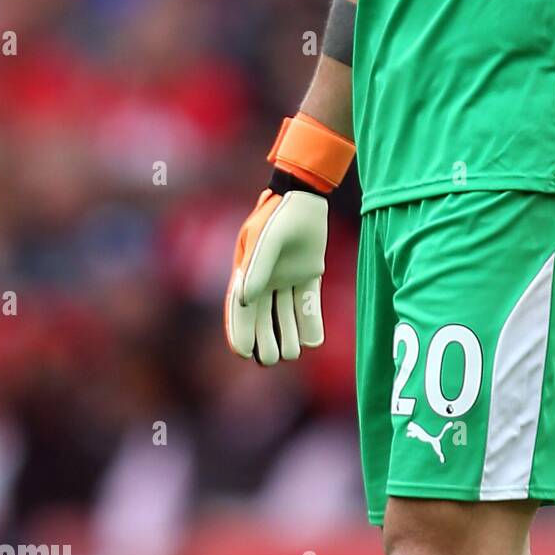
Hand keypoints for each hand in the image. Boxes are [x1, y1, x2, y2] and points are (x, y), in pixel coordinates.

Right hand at [224, 188, 328, 365]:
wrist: (306, 196)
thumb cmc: (278, 215)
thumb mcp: (265, 240)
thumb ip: (257, 268)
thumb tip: (245, 300)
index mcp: (248, 273)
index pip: (241, 309)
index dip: (239, 331)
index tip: (242, 353)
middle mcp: (266, 279)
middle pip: (263, 318)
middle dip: (265, 340)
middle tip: (269, 359)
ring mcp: (288, 277)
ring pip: (286, 314)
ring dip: (288, 334)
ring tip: (292, 353)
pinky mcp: (310, 273)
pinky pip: (309, 303)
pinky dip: (311, 322)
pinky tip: (314, 341)